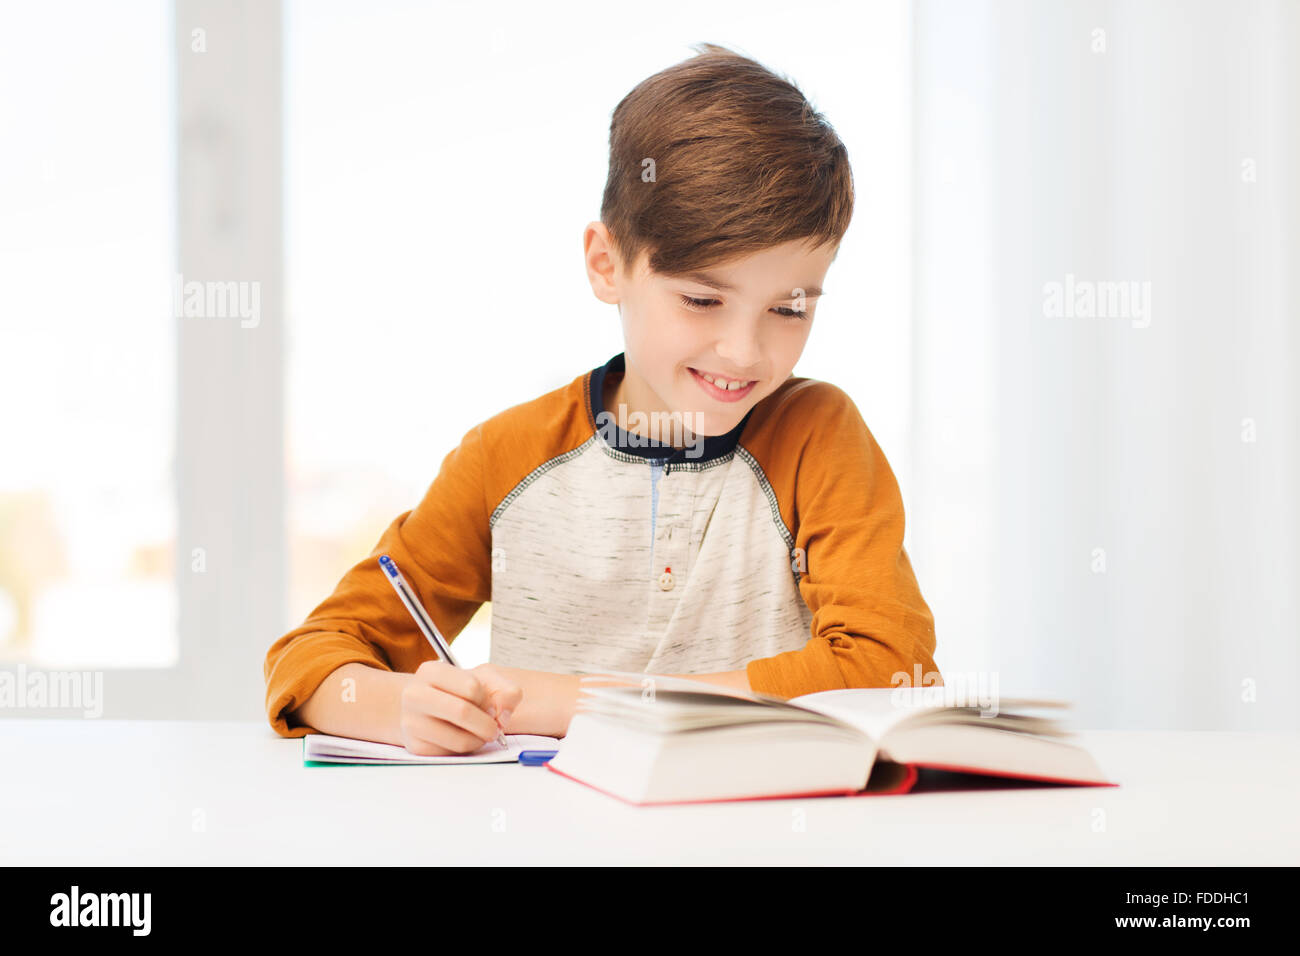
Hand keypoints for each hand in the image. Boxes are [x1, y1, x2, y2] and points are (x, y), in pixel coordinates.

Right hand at [398, 661, 523, 755]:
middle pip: (462, 712)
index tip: (490, 706)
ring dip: (479, 740)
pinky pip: (451, 753)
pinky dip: (465, 749)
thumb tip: (503, 716)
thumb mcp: (483, 679)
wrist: (422, 708)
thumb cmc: (455, 692)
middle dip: (487, 725)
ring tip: (479, 733)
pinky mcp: (416, 746)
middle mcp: (415, 694)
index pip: (471, 686)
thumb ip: (505, 690)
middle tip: (494, 729)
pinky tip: (463, 738)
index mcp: (431, 671)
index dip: (488, 700)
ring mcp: (411, 721)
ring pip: (459, 739)